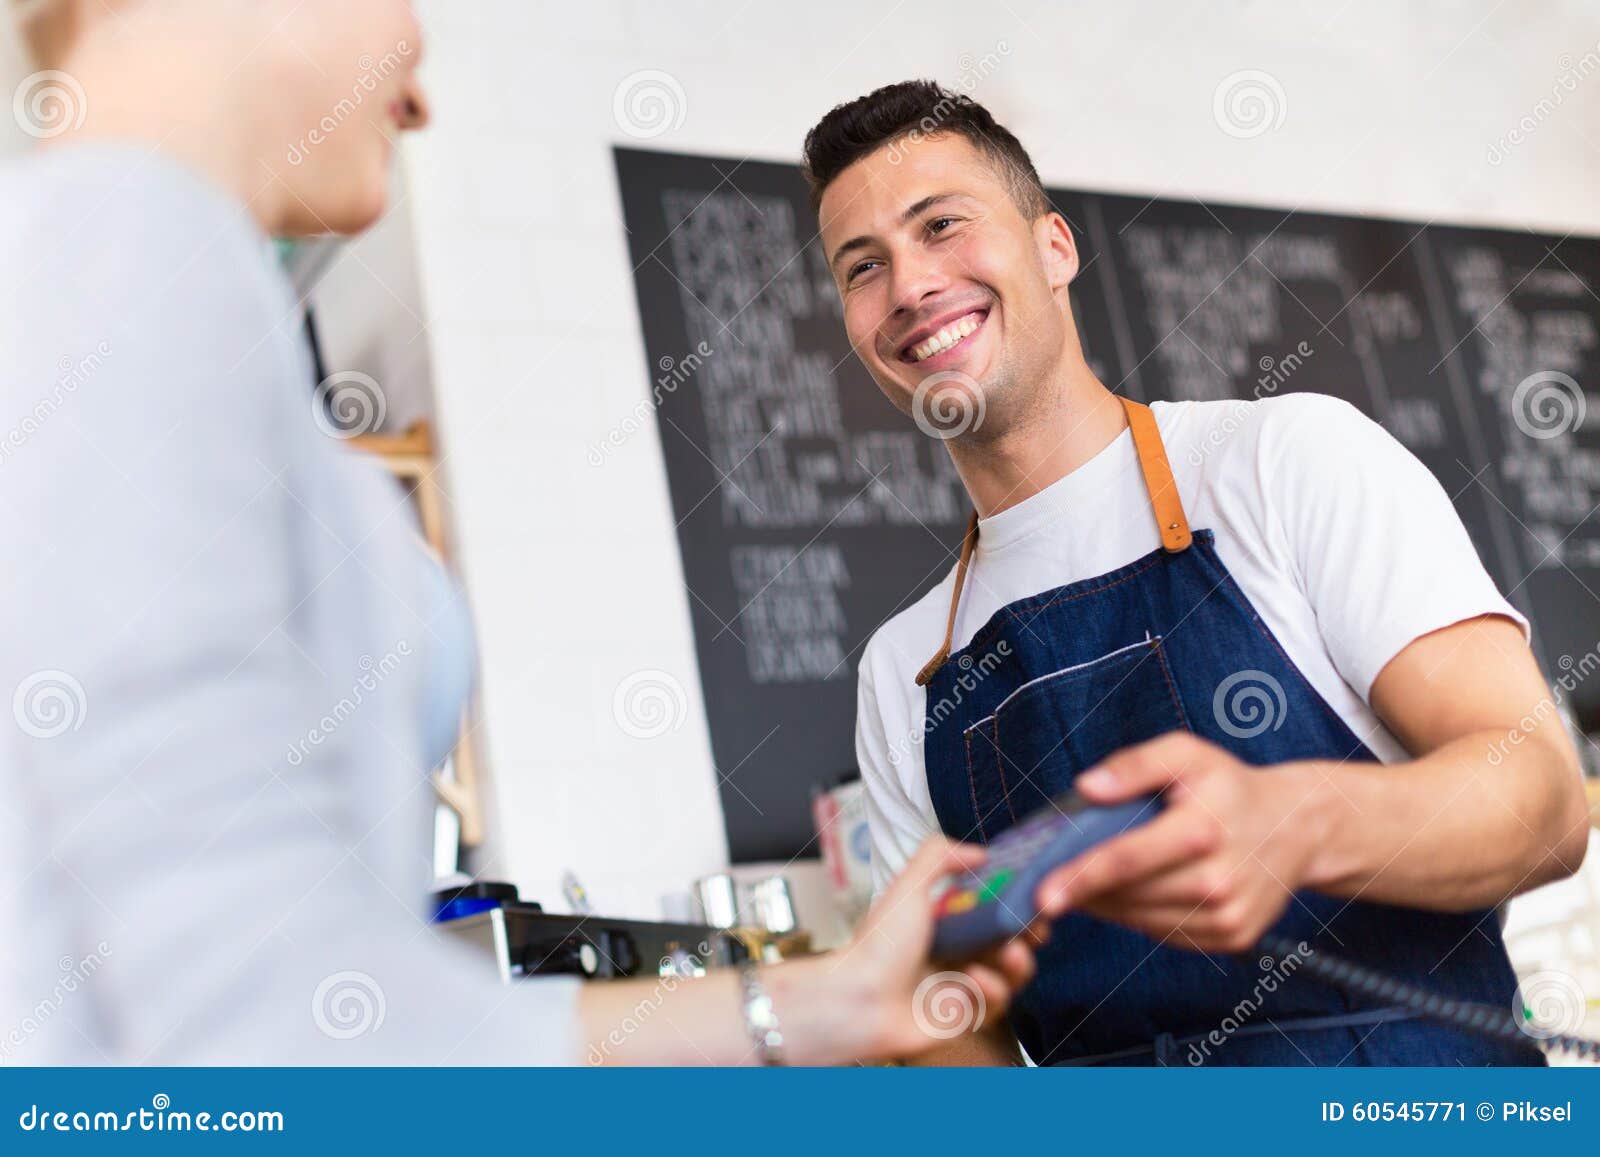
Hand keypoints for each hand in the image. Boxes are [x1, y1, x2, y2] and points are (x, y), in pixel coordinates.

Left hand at [833, 837, 1041, 1060]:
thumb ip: (940, 857)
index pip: (990, 906)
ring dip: (1018, 961)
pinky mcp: (966, 1016)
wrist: (861, 1001)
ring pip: (1011, 973)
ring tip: (1012, 951)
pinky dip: (992, 988)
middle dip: (1028, 932)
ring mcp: (962, 984)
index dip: (1015, 900)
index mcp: (942, 919)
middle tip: (1040, 926)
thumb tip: (980, 852)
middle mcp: (955, 950)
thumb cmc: (881, 943)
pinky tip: (974, 980)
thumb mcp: (908, 886)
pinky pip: (996, 1003)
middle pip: (1009, 939)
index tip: (1034, 894)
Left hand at [1036, 731, 1326, 953]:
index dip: (1080, 878)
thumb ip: (1133, 765)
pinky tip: (1136, 890)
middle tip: (1048, 881)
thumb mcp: (1185, 754)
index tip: (1041, 895)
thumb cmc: (1229, 786)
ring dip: (1108, 903)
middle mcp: (1218, 880)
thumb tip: (1087, 788)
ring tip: (1088, 880)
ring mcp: (1228, 916)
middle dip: (1083, 890)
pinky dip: (1141, 915)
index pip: (1128, 859)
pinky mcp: (1232, 937)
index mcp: (1202, 830)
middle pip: (1130, 894)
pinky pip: (1165, 933)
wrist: (1295, 826)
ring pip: (1142, 919)